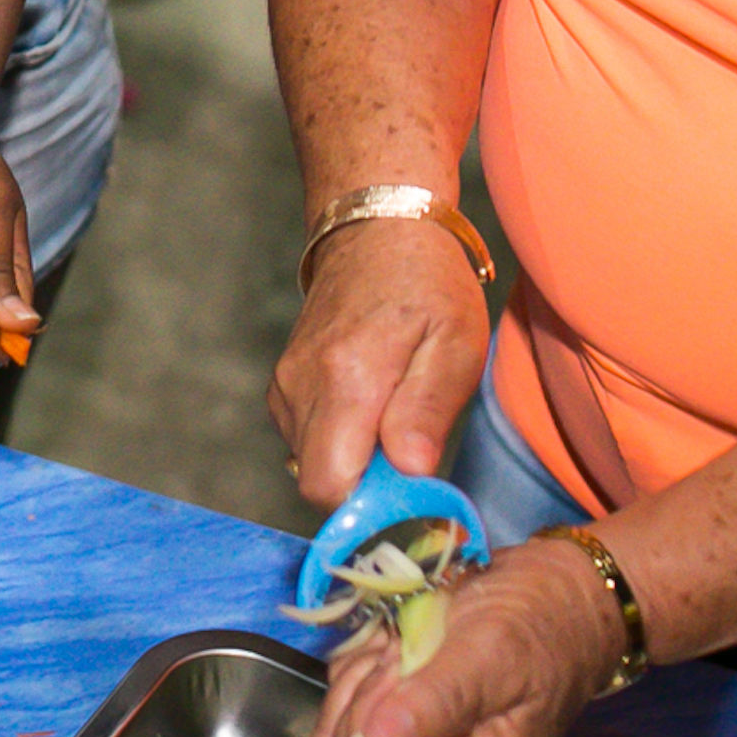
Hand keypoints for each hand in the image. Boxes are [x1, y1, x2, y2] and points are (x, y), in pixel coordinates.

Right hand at [269, 217, 490, 508]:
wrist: (376, 229)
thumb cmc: (427, 284)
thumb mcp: (455, 342)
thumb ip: (427, 408)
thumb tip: (409, 470)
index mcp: (347, 378)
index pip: (329, 485)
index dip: (368, 508)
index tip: (410, 496)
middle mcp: (301, 385)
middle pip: (318, 483)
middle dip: (366, 489)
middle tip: (412, 459)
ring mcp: (285, 384)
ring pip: (310, 463)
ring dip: (354, 462)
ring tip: (396, 422)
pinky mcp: (282, 384)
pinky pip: (305, 440)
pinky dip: (339, 441)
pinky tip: (371, 408)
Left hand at [308, 535, 631, 736]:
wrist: (556, 595)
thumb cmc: (535, 624)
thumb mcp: (490, 655)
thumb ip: (440, 702)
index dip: (373, 734)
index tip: (396, 675)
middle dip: (371, 694)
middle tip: (407, 650)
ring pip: (347, 722)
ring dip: (365, 671)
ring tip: (407, 642)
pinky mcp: (405, 713)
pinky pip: (351, 693)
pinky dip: (364, 660)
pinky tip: (397, 640)